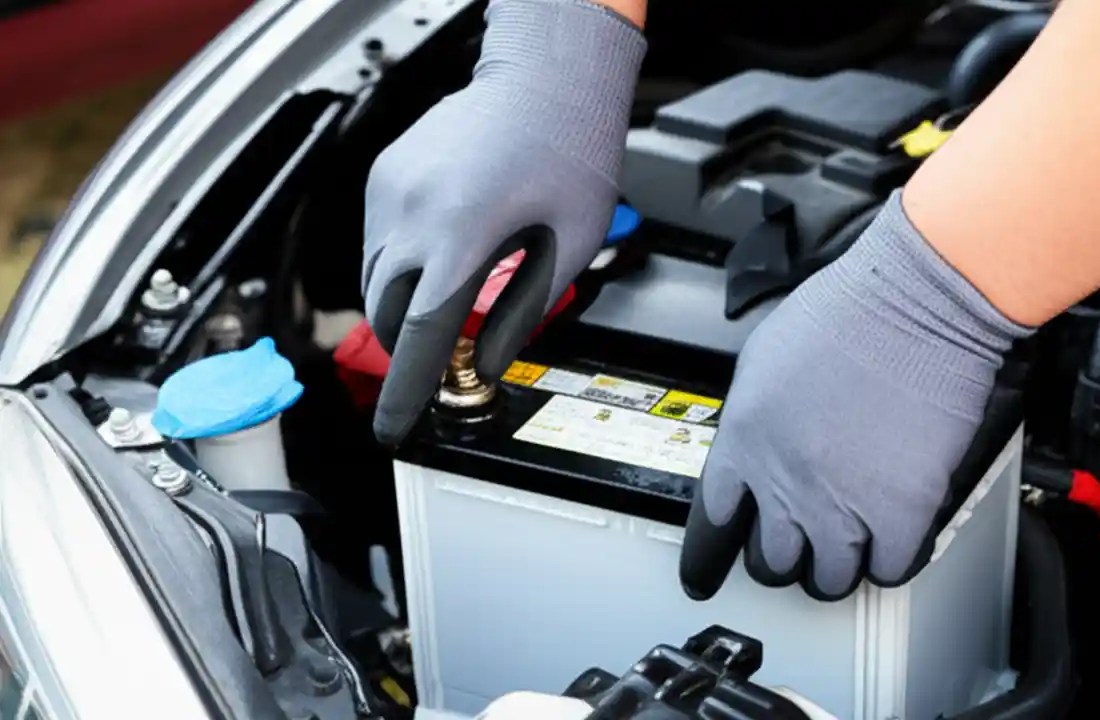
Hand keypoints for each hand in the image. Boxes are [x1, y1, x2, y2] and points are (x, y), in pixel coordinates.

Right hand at [362, 0, 644, 444]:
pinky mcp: (385, 174)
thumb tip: (488, 363)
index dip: (406, 392)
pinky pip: (377, 241)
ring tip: (449, 303)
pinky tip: (441, 255)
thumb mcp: (568, 246)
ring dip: (403, 307)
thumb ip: (521, 313)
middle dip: (408, 350)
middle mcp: (413, 211)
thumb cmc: (570, 151)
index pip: (421, 336)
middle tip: (441, 364)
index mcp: (461, 234)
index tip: (395, 429)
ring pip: (374, 278)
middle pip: (386, 313)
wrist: (546, 79)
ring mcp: (391, 189)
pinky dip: (400, 266)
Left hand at [679, 191, 1030, 600]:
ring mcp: (839, 504)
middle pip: (770, 561)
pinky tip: (893, 540)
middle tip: (802, 543)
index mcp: (744, 442)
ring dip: (837, 566)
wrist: (914, 301)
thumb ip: (753, 416)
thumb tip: (759, 445)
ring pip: (827, 578)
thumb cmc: (849, 310)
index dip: (711, 554)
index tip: (707, 572)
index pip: (712, 521)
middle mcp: (783, 482)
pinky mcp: (899, 511)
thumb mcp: (763, 358)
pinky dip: (889, 561)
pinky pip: (886, 569)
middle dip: (785, 556)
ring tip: (850, 545)